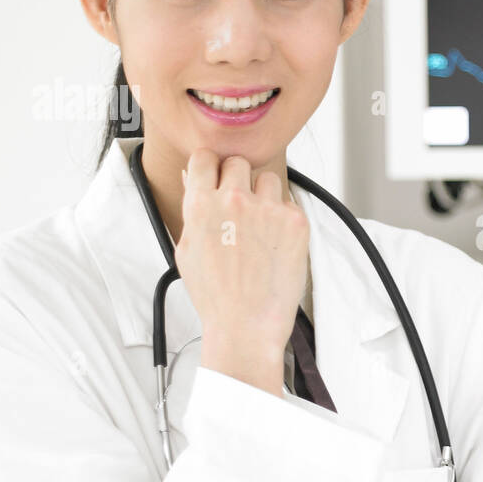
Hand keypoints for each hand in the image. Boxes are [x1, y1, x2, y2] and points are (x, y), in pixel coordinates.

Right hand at [174, 148, 308, 390]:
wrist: (246, 325)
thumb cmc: (215, 296)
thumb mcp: (187, 250)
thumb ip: (192, 210)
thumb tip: (194, 180)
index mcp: (202, 205)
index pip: (206, 157)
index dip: (211, 167)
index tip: (216, 175)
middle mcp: (235, 200)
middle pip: (238, 162)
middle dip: (238, 179)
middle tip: (239, 207)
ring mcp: (268, 209)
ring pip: (268, 179)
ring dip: (264, 196)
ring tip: (260, 228)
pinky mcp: (296, 221)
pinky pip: (290, 203)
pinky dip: (284, 219)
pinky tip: (275, 244)